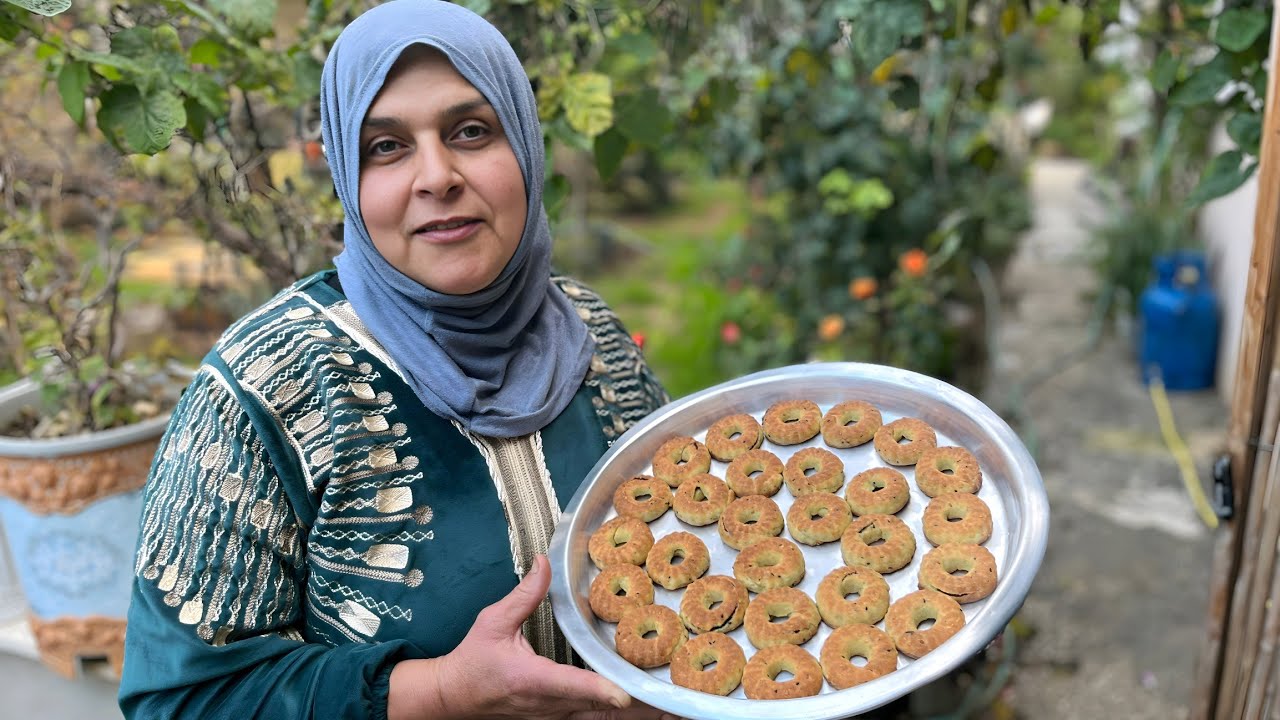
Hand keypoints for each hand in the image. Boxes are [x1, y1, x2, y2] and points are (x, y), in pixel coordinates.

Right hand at [388, 555, 680, 719]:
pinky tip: (647, 711)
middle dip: (636, 707)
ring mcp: (555, 718)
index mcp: (533, 679)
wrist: (453, 699)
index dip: (600, 691)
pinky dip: (620, 718)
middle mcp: (548, 705)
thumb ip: (524, 595)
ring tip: (673, 707)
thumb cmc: (473, 661)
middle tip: (675, 701)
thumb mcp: (492, 622)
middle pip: (599, 711)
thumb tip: (546, 561)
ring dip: (635, 716)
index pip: (572, 686)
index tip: (625, 693)